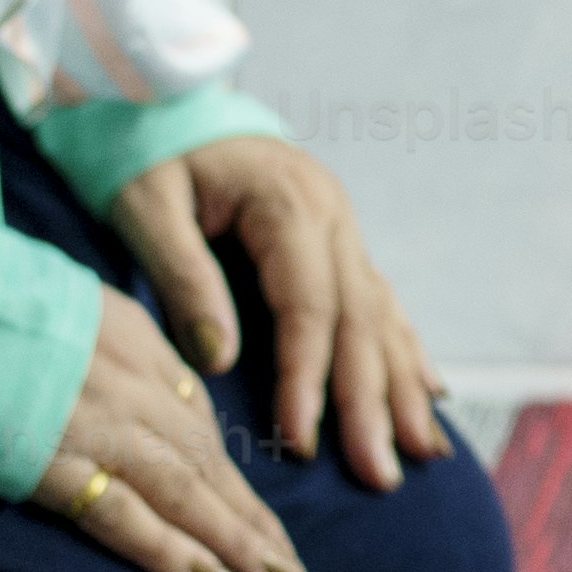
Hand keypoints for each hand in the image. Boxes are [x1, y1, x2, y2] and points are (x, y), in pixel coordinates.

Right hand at [44, 284, 307, 571]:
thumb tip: (112, 389)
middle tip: (291, 565)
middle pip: (205, 457)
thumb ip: (89, 346)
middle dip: (252, 516)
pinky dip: (171, 549)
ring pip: (186, 488)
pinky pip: (124, 514)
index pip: (192, 413)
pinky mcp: (50, 461)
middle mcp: (127, 378)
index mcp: (127, 336)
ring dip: (235, 540)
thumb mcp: (47, 303)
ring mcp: (93, 421)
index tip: (252, 511)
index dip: (225, 471)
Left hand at [103, 131, 451, 487]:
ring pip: (383, 316)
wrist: (162, 96)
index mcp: (288, 203)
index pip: (310, 307)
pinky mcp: (338, 241)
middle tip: (379, 475)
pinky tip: (427, 395)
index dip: (309, 378)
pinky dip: (404, 352)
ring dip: (401, 387)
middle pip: (361, 320)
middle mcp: (332, 216)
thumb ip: (185, 277)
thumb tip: (221, 360)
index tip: (299, 443)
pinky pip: (381, 303)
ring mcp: (343, 227)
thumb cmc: (143, 150)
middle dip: (371, 402)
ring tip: (421, 454)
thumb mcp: (145, 205)